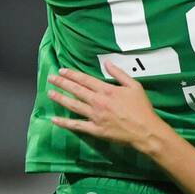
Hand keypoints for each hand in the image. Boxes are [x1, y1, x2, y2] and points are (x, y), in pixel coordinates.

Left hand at [47, 62, 167, 155]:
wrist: (145, 130)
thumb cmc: (142, 108)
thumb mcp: (134, 86)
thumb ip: (119, 74)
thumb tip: (107, 63)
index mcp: (107, 90)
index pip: (85, 80)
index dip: (72, 74)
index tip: (62, 70)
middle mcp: (98, 102)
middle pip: (76, 90)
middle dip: (62, 83)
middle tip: (51, 78)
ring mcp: (95, 116)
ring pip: (73, 105)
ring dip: (60, 99)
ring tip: (50, 93)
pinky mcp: (95, 130)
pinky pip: (77, 125)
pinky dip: (65, 123)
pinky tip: (54, 120)